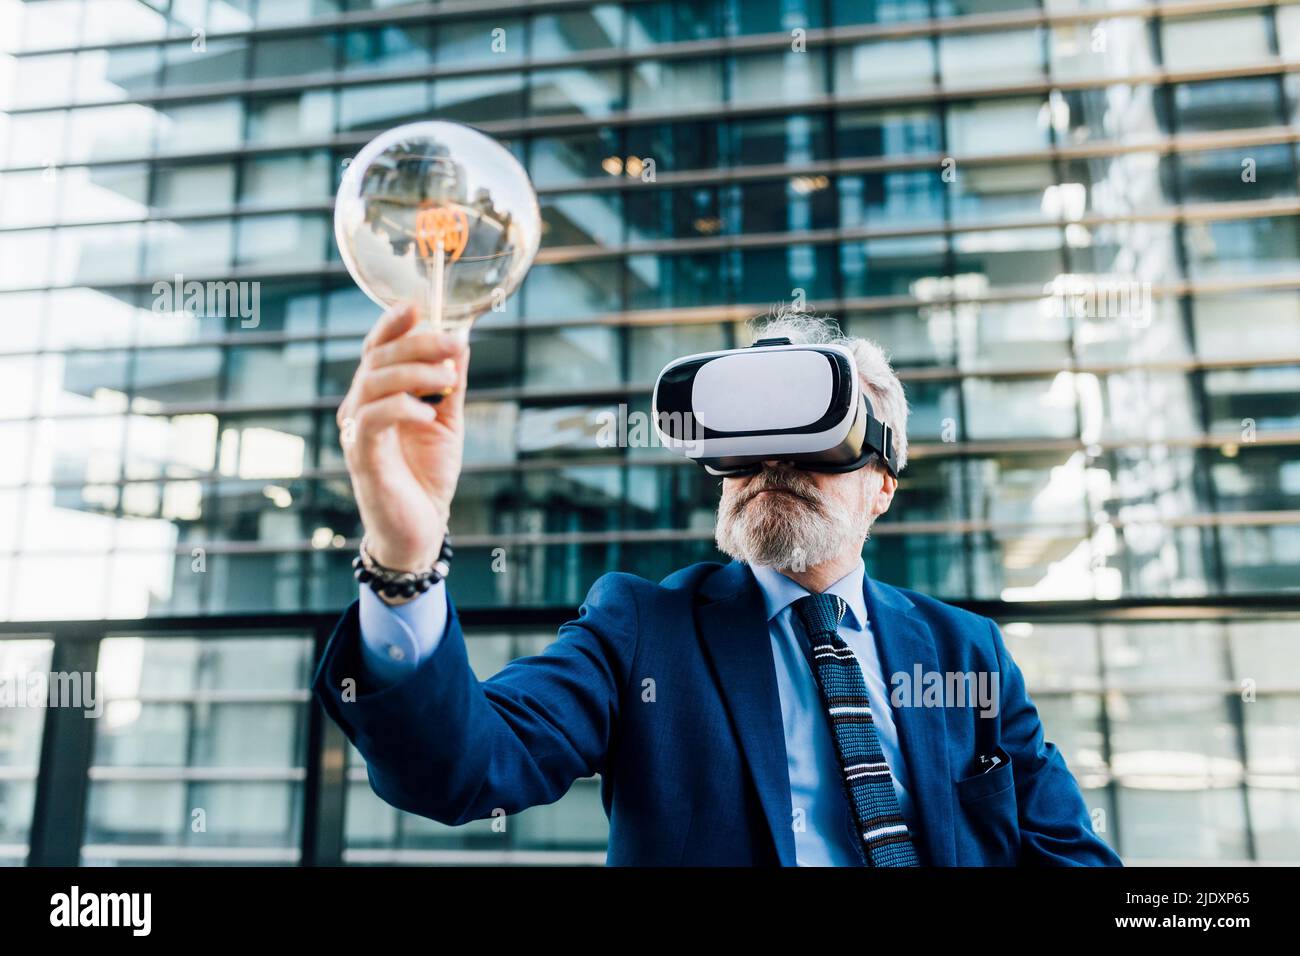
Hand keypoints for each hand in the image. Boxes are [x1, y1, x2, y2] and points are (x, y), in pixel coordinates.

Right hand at [337, 304, 467, 586]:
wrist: (420, 528)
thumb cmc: (428, 474)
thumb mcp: (448, 421)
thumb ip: (451, 385)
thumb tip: (461, 342)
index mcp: (378, 394)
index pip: (377, 348)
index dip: (392, 323)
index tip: (417, 306)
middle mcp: (360, 407)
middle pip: (378, 358)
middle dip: (417, 344)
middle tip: (453, 345)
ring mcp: (358, 431)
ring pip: (373, 382)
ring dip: (414, 373)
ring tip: (448, 380)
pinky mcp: (362, 456)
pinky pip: (374, 420)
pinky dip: (403, 408)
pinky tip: (429, 413)